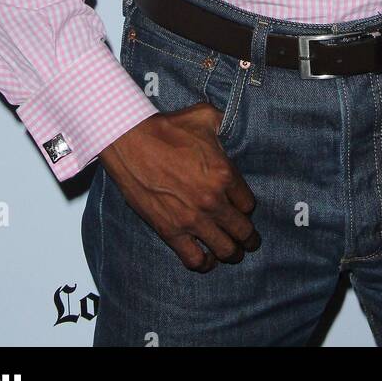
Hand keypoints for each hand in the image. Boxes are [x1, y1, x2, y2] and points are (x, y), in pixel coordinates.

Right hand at [98, 104, 259, 271]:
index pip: (248, 204)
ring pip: (224, 249)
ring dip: (232, 253)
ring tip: (233, 253)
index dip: (247, 208)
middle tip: (249, 240)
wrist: (131, 142)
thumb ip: (225, 124)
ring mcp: (192, 219)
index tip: (243, 209)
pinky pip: (195, 259)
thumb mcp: (205, 116)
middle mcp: (212, 201)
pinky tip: (207, 260)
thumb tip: (233, 126)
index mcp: (224, 174)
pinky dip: (204, 263)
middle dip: (248, 237)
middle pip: (242, 230)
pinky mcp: (170, 231)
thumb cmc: (167, 128)